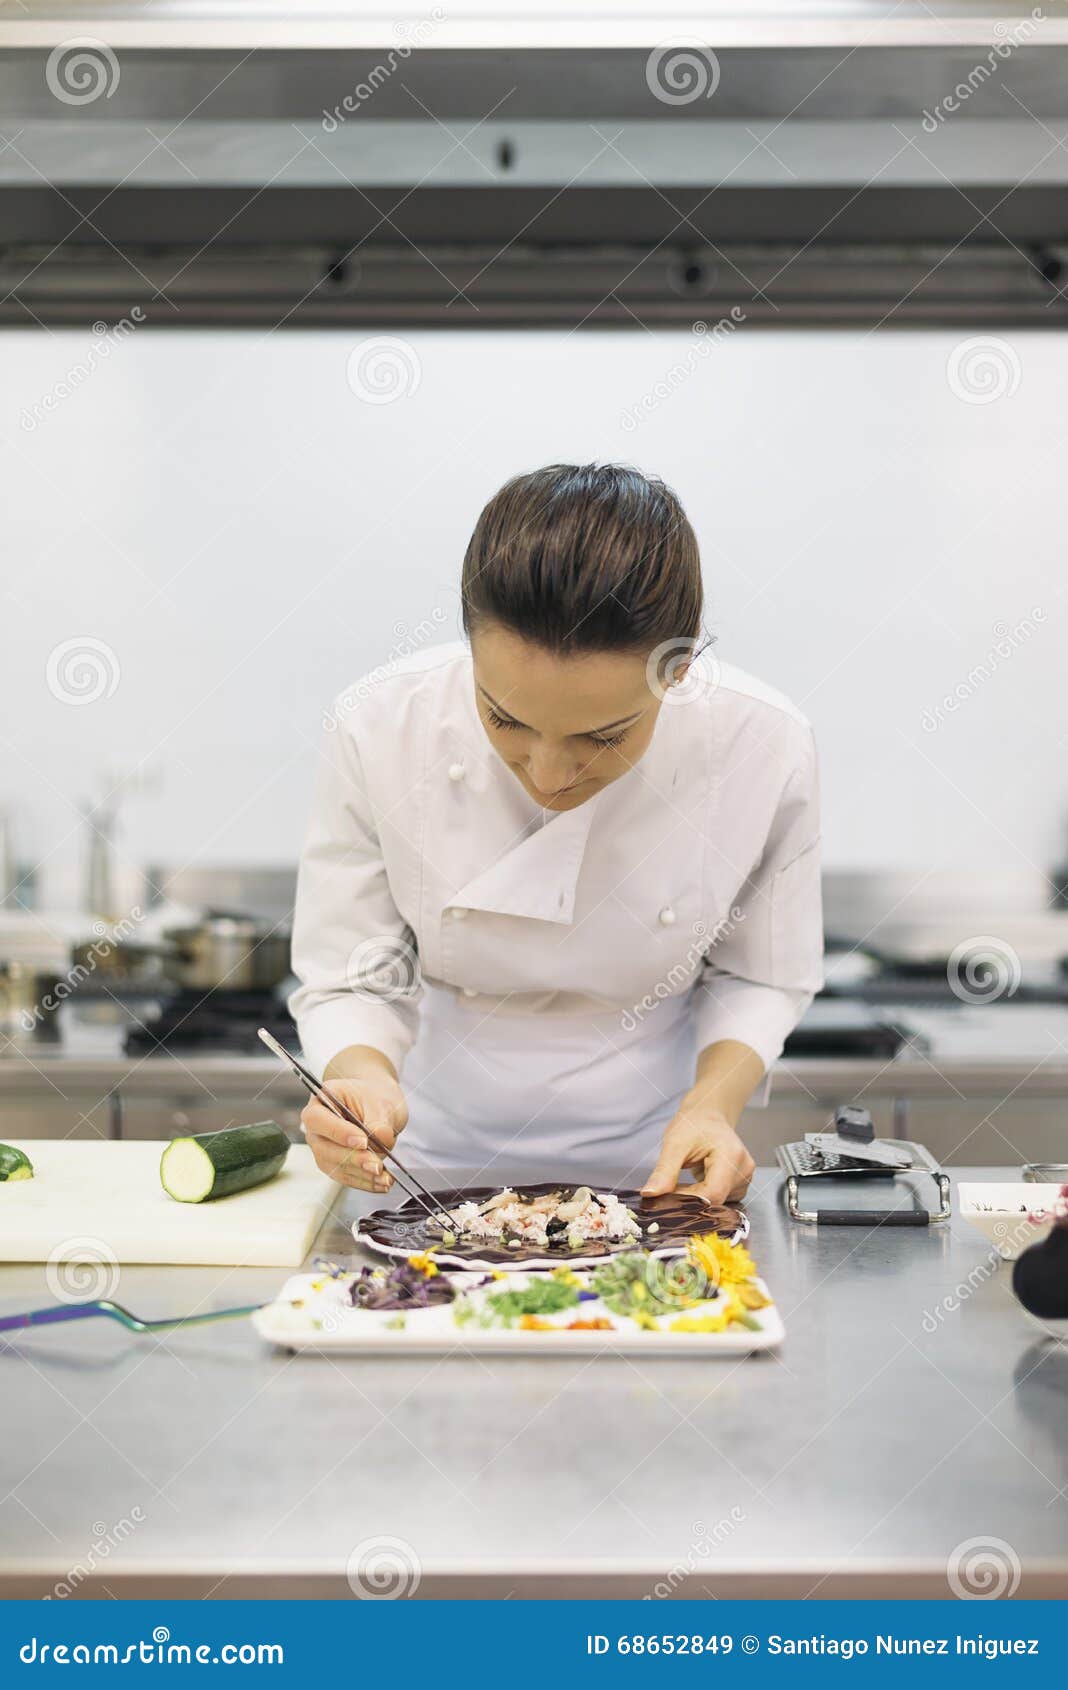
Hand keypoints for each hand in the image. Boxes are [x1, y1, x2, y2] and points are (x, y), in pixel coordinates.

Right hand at [301, 1074, 408, 1191]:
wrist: (377, 1104)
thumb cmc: (374, 1097)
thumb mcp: (380, 1102)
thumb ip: (378, 1121)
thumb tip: (380, 1140)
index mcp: (320, 1101)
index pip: (318, 1120)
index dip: (339, 1133)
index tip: (363, 1141)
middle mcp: (316, 1128)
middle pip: (326, 1149)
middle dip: (354, 1159)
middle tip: (377, 1165)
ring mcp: (323, 1148)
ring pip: (336, 1167)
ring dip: (362, 1175)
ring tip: (385, 1178)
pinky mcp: (334, 1165)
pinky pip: (346, 1177)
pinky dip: (365, 1182)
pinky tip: (382, 1183)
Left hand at [641, 1100, 754, 1205]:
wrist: (707, 1115)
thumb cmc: (693, 1124)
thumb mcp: (674, 1143)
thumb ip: (664, 1171)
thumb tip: (650, 1194)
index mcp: (732, 1156)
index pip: (711, 1194)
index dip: (686, 1200)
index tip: (664, 1197)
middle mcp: (743, 1170)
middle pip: (714, 1201)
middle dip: (688, 1200)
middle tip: (667, 1190)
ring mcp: (744, 1179)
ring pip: (716, 1204)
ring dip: (694, 1200)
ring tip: (681, 1181)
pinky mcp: (739, 1185)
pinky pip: (718, 1201)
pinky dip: (702, 1197)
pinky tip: (693, 1184)